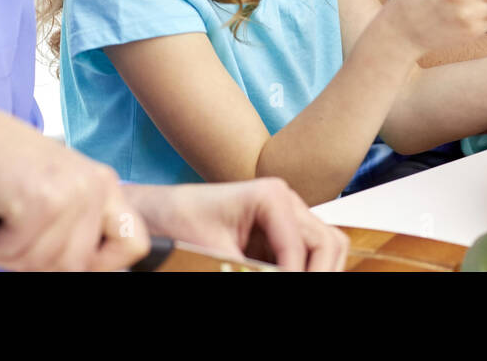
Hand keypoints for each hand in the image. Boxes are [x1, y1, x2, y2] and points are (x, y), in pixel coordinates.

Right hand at [0, 102, 150, 270]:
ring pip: (44, 262)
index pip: (134, 243)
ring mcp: (70, 193)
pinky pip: (15, 251)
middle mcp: (94, 187)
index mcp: (105, 185)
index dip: (106, 264)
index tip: (72, 260)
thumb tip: (86, 266)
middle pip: (79, 265)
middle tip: (13, 241)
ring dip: (9, 256)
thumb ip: (78, 223)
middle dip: (38, 262)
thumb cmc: (7, 166)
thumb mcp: (59, 188)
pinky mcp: (40, 202)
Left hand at [122, 178, 349, 271]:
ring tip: (297, 284)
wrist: (157, 213)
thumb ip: (248, 272)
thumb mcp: (213, 253)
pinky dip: (304, 269)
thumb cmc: (178, 222)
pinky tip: (282, 275)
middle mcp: (287, 200)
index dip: (298, 275)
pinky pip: (307, 254)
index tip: (283, 286)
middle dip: (320, 272)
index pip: (303, 247)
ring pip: (326, 247)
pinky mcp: (280, 234)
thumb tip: (276, 276)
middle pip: (329, 243)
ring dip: (317, 269)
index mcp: (271, 195)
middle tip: (302, 290)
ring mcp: (287, 216)